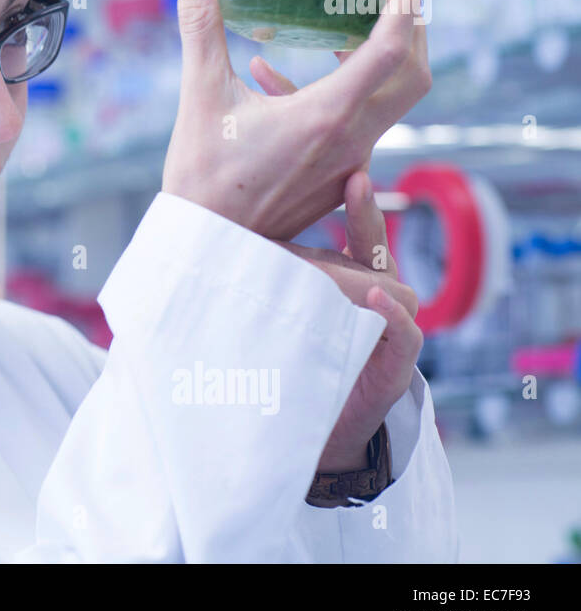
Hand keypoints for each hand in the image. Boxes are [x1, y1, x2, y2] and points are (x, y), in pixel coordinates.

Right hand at [161, 0, 430, 240]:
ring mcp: (348, 166)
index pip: (391, 48)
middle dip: (411, 28)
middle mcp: (350, 142)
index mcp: (326, 116)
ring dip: (379, 61)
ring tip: (341, 30)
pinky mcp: (335, 182)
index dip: (402, 0)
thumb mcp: (200, 93)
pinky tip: (277, 80)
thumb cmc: (202, 176)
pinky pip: (357, 127)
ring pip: (389, 103)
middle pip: (412, 76)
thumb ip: (199, 24)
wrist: (205, 244)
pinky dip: (339, 93)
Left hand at [275, 171, 423, 471]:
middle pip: (373, 255)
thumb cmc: (283, 374)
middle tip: (355, 179)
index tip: (351, 172)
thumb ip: (261, 286)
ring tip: (353, 230)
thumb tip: (205, 239)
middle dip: (365, 216)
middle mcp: (374, 305)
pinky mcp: (397, 368)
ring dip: (369, 265)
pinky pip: (405, 332)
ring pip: (390, 287)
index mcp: (346, 289)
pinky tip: (376, 294)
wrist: (303, 438)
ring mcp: (389, 334)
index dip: (358, 205)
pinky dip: (392, 314)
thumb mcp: (270, 321)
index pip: (360, 238)